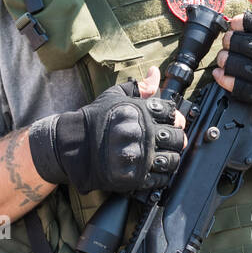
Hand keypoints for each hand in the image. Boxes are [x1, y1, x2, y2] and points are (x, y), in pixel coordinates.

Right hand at [28, 65, 186, 193]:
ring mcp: (140, 158)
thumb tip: (155, 74)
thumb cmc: (95, 120)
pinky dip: (162, 174)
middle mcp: (143, 134)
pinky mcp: (136, 178)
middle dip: (176, 138)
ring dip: (171, 157)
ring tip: (162, 154)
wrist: (74, 146)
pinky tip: (154, 167)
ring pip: (172, 159)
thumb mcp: (114, 96)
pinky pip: (161, 178)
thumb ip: (139, 87)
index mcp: (140, 112)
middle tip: (167, 139)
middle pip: (177, 137)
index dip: (173, 117)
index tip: (168, 121)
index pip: (172, 112)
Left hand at [213, 0, 251, 107]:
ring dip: (224, 60)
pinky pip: (241, 88)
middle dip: (229, 41)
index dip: (236, 23)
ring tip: (224, 58)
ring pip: (236, 65)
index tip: (235, 26)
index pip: (245, 22)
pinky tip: (222, 75)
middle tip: (229, 42)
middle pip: (237, 43)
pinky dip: (227, 82)